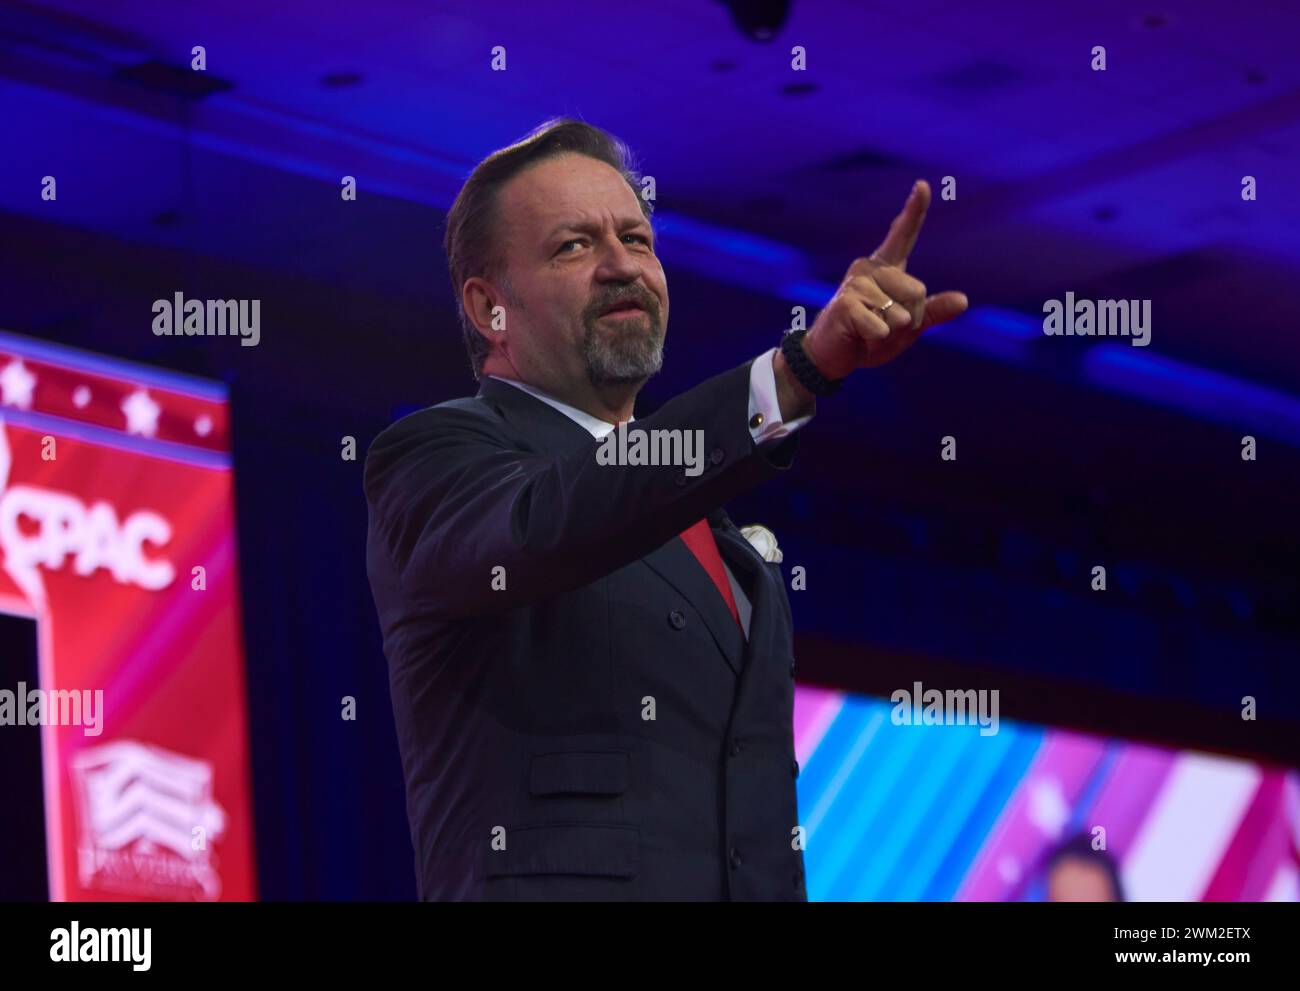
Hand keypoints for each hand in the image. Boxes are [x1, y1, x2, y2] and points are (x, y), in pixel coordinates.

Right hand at [802, 180, 967, 379]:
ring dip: (892, 333)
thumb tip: (963, 300)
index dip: (915, 210)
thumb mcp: (908, 327)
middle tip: (885, 328)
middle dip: (910, 319)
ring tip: (869, 332)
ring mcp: (856, 283)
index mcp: (886, 268)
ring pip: (901, 313)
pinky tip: (859, 336)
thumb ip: (933, 312)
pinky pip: (882, 327)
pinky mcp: (846, 303)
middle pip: (918, 291)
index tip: (923, 185)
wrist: (832, 356)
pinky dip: (877, 339)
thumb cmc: (869, 338)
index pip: (903, 235)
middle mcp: (869, 268)